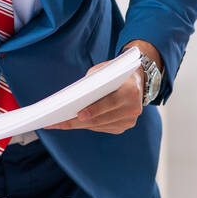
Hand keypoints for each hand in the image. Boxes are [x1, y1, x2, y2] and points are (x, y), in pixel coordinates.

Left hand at [43, 39, 161, 134]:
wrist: (137, 80)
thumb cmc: (116, 72)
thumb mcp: (105, 69)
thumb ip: (92, 81)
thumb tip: (74, 98)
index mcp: (131, 91)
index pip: (110, 103)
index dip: (94, 110)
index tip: (78, 115)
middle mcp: (134, 108)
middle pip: (102, 118)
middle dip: (79, 121)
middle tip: (59, 123)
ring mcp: (131, 120)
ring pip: (100, 125)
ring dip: (80, 125)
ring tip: (61, 124)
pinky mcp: (126, 126)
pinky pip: (103, 127)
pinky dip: (89, 125)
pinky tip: (75, 123)